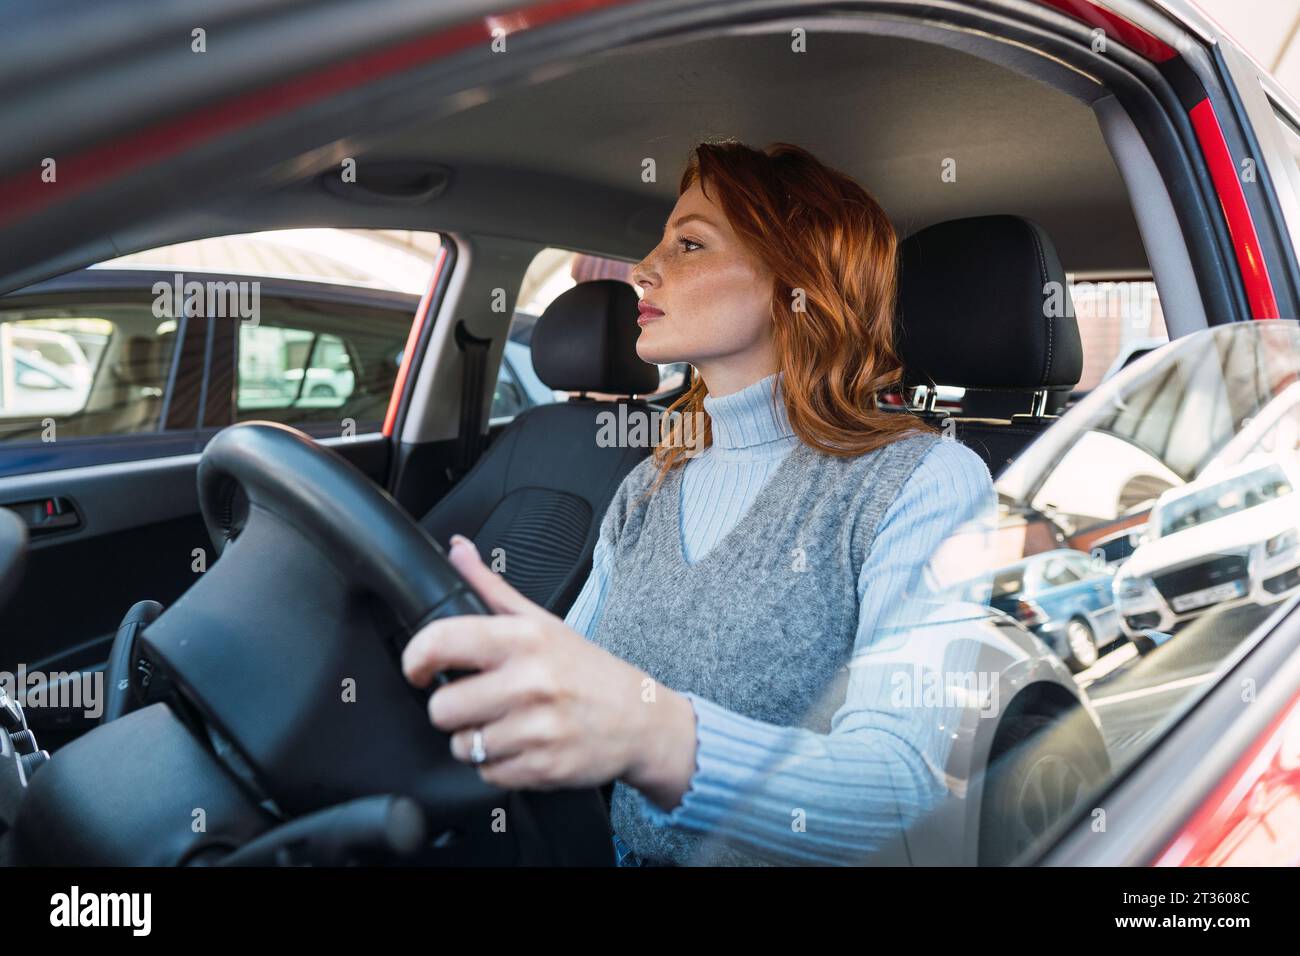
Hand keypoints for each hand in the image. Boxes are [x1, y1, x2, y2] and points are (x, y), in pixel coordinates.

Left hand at [401, 536, 697, 806]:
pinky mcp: (542, 768)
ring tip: (507, 723)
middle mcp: (530, 682)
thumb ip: (491, 588)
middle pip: (441, 708)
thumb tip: (457, 549)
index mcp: (525, 639)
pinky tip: (523, 744)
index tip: (419, 669)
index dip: (415, 659)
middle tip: (480, 700)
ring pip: (461, 746)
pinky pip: (487, 773)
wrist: (643, 720)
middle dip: (454, 708)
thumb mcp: (543, 622)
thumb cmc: (588, 670)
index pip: (439, 642)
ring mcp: (537, 728)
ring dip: (476, 739)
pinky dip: (498, 764)